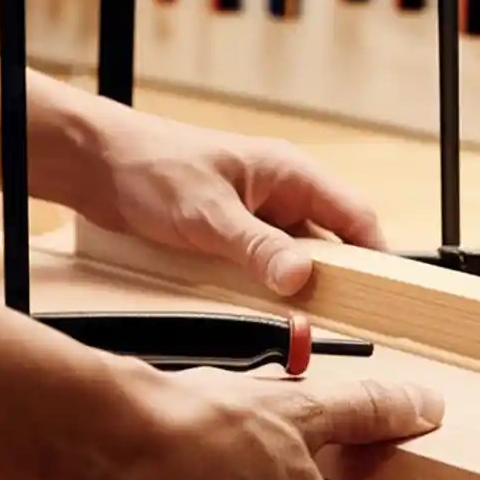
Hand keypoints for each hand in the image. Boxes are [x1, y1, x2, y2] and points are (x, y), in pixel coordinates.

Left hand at [84, 114, 386, 296]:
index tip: (383, 292)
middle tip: (336, 315)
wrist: (95, 164)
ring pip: (295, 257)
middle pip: (329, 242)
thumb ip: (257, 248)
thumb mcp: (209, 215)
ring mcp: (257, 214)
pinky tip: (256, 306)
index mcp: (290, 173)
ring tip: (296, 315)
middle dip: (333, 278)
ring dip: (292, 284)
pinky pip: (263, 264)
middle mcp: (280, 192)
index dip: (375, 254)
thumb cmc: (152, 167)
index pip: (354, 215)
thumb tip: (300, 278)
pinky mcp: (232, 232)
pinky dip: (263, 286)